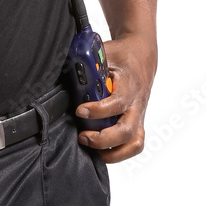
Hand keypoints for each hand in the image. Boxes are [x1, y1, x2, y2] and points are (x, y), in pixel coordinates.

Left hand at [74, 32, 156, 163]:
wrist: (142, 56)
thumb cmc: (122, 55)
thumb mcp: (106, 52)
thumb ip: (89, 62)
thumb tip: (63, 65)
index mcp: (130, 84)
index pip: (118, 102)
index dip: (99, 110)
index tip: (80, 110)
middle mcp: (137, 103)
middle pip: (126, 130)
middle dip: (103, 138)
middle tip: (82, 136)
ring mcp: (139, 115)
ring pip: (134, 143)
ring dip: (113, 152)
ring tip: (91, 148)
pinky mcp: (137, 123)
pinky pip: (134, 145)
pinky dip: (119, 153)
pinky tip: (101, 152)